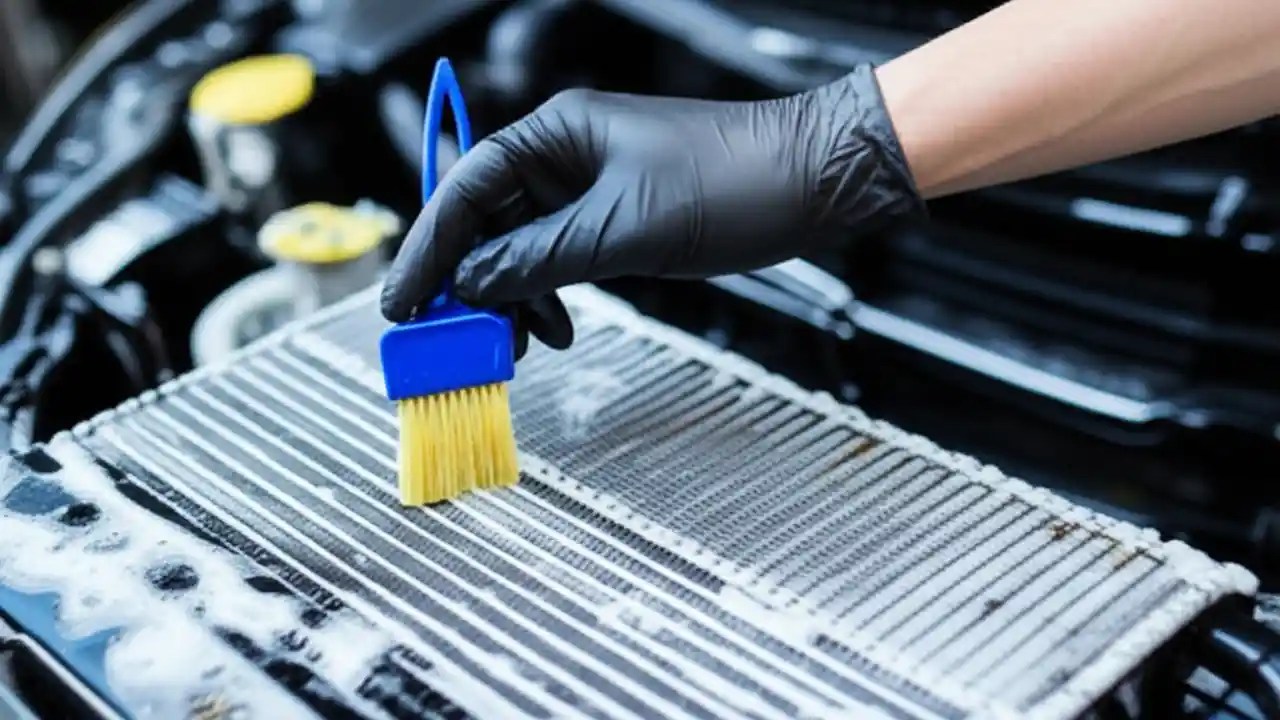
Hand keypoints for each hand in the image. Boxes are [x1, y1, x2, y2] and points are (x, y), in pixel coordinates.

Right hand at [380, 64, 924, 352]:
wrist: (812, 183)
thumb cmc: (729, 184)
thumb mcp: (620, 231)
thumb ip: (537, 259)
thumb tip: (471, 285)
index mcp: (557, 134)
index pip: (467, 188)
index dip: (429, 248)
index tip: (403, 301)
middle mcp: (565, 155)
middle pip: (487, 220)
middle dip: (467, 281)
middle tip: (449, 339)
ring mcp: (590, 186)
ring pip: (522, 246)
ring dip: (510, 298)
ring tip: (511, 347)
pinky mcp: (616, 216)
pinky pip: (559, 257)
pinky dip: (549, 295)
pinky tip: (554, 329)